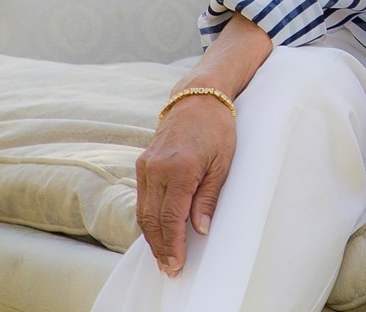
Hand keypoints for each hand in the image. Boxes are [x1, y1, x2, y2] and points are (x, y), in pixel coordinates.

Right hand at [134, 94, 236, 277]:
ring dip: (151, 237)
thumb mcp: (223, 163)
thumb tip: (201, 230)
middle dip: (160, 247)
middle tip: (170, 268)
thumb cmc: (217, 128)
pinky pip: (142, 198)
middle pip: (153, 220)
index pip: (172, 218)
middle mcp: (158, 168)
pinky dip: (148, 219)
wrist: (197, 98)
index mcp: (180, 169)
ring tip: (163, 257)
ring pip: (143, 211)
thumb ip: (209, 198)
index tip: (177, 264)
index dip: (173, 245)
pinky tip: (157, 232)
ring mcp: (146, 165)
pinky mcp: (142, 163)